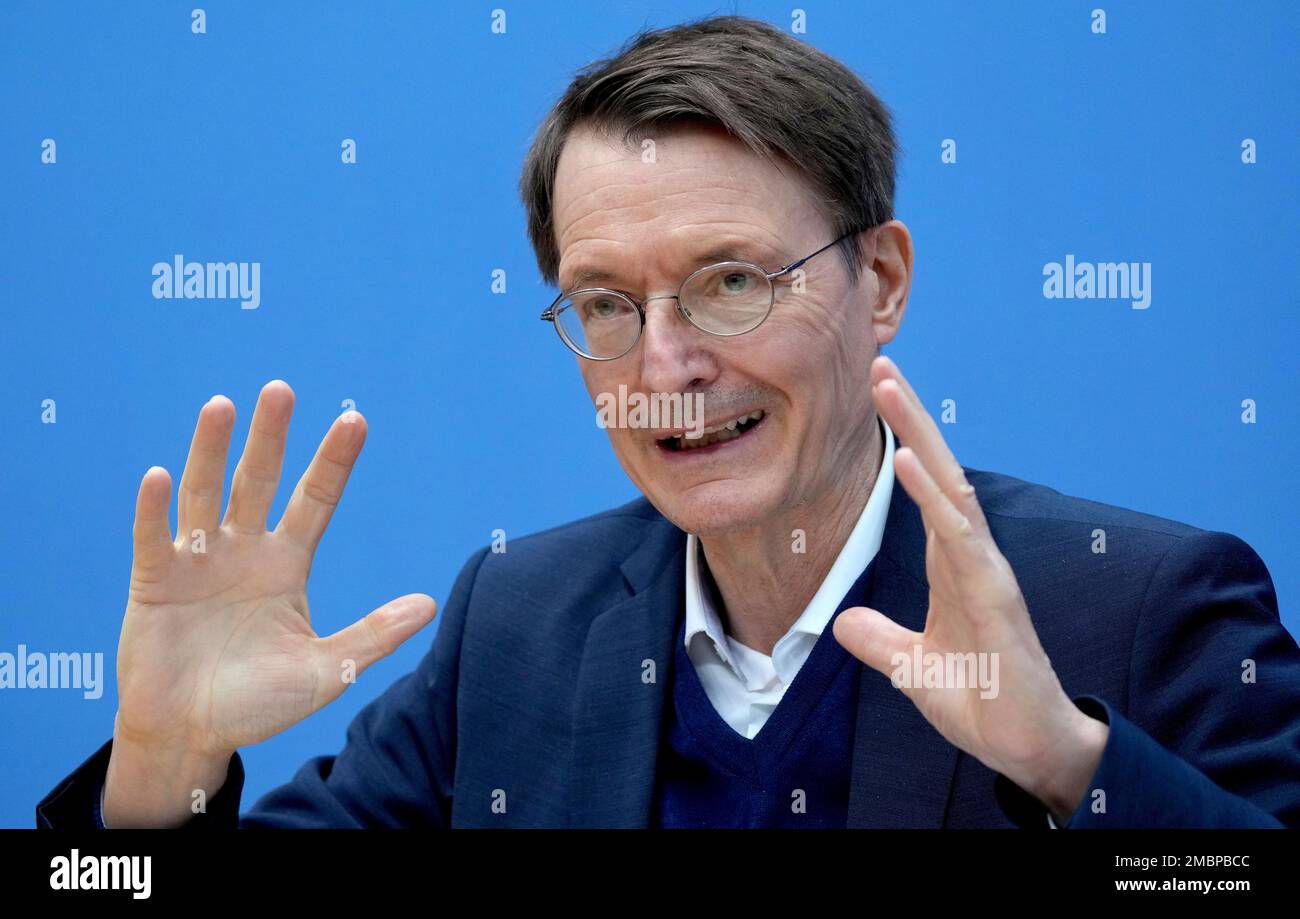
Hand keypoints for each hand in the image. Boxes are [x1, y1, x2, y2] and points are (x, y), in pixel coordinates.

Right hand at [104, 381, 436, 825]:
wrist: (193, 737)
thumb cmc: (259, 704)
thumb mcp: (327, 671)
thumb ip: (373, 636)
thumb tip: (431, 605)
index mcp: (286, 565)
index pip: (315, 500)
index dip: (333, 461)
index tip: (355, 419)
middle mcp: (243, 552)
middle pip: (258, 481)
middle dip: (270, 436)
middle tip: (281, 388)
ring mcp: (197, 563)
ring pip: (205, 495)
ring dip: (210, 452)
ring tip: (221, 406)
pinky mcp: (155, 584)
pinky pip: (154, 540)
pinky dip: (156, 510)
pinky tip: (161, 476)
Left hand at [833, 356, 1107, 823]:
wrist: (1026, 748)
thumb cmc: (982, 701)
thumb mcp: (913, 669)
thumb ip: (880, 641)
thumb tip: (842, 622)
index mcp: (954, 565)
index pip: (928, 490)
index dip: (906, 443)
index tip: (880, 398)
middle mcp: (972, 556)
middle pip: (941, 471)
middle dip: (912, 417)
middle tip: (881, 365)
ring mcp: (986, 572)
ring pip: (952, 488)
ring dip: (920, 435)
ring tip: (891, 388)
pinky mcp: (996, 598)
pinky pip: (962, 537)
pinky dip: (935, 496)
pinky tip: (912, 461)